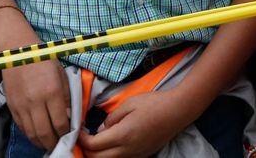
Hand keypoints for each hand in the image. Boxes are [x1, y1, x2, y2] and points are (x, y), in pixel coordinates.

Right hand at [2, 60, 70, 149]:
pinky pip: (22, 127)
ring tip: (50, 143)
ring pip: (32, 133)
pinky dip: (30, 134)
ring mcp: (22, 106)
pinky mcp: (12, 107)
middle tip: (61, 144)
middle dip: (54, 142)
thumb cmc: (45, 61)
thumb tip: (69, 117)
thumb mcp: (62, 75)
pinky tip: (37, 135)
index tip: (71, 135)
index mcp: (52, 92)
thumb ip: (67, 97)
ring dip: (41, 142)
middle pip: (45, 133)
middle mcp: (36, 102)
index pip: (60, 122)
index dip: (66, 133)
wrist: (19, 52)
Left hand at [78, 90, 192, 157]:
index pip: (93, 145)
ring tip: (93, 143)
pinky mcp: (141, 156)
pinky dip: (109, 156)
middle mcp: (127, 150)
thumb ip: (111, 118)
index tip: (78, 131)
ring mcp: (135, 155)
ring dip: (97, 155)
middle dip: (85, 150)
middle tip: (82, 139)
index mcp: (123, 135)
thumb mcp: (129, 103)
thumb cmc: (154, 103)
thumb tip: (100, 130)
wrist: (178, 111)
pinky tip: (109, 145)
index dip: (81, 140)